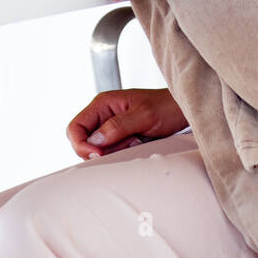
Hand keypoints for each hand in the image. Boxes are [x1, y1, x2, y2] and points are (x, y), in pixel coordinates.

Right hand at [66, 87, 188, 158]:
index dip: (81, 144)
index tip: (99, 154)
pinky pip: (110, 151)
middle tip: (125, 145)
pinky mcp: (119, 137)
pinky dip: (121, 153)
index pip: (76, 127)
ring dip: (114, 151)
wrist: (182, 110)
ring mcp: (110, 127)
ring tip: (135, 141)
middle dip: (100, 150)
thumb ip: (119, 126)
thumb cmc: (166, 107)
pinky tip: (136, 145)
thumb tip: (95, 140)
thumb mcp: (144, 115)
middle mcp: (102, 114)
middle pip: (82, 140)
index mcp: (102, 103)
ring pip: (97, 149)